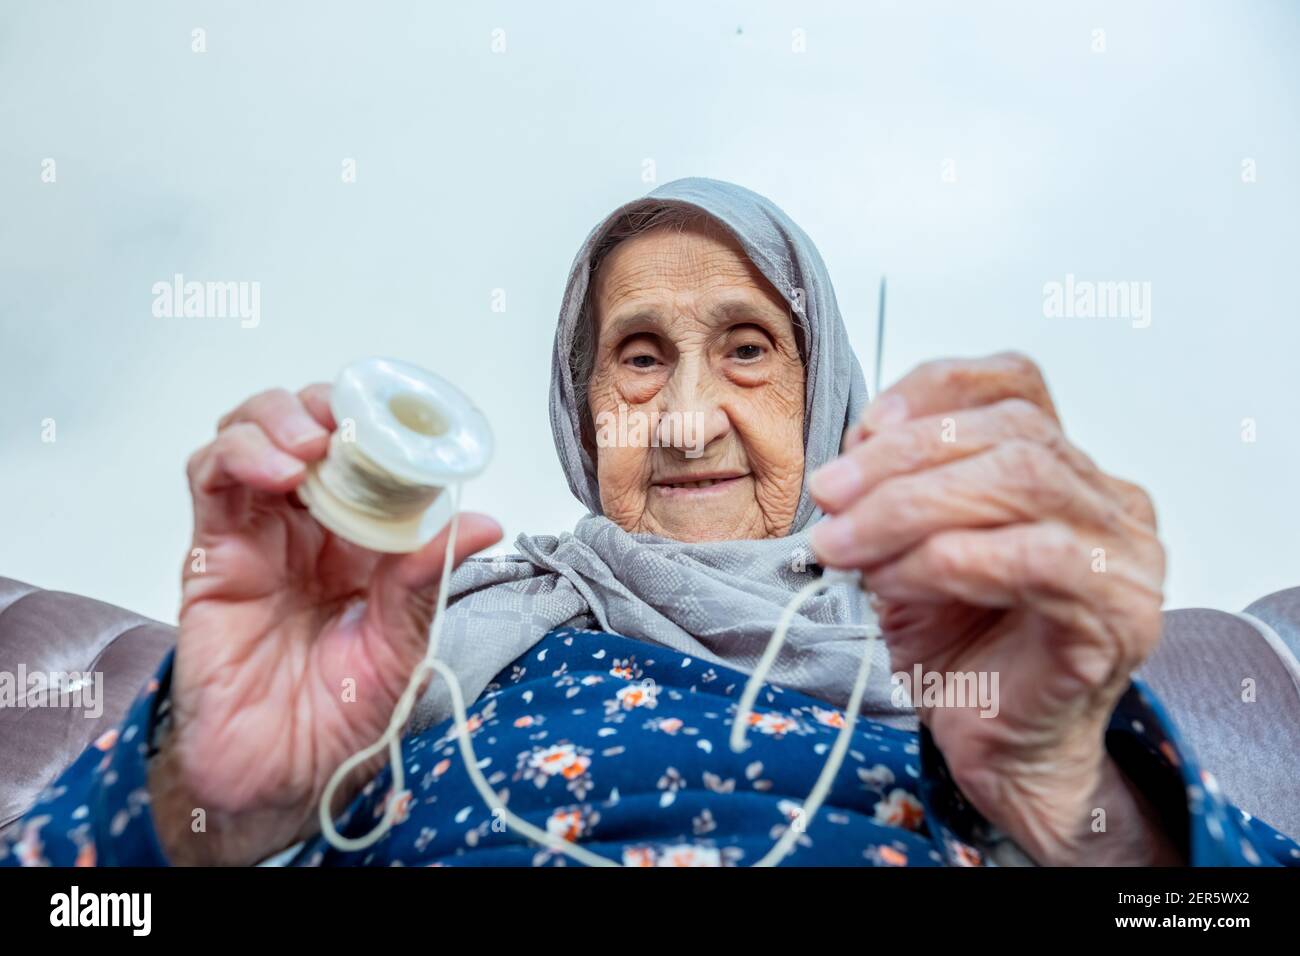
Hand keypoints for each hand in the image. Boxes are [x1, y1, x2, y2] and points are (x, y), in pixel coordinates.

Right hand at [151, 385, 501, 864]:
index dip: (381, 427)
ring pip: (251, 437)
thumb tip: (486, 522)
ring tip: (311, 443)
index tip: (406, 423)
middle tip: (348, 422)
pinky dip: (238, 455)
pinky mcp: (211, 553)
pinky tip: (277, 470)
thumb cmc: (340, 717)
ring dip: (278, 419)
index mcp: (365, 542)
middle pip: (306, 428)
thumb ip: (427, 582)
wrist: (278, 779)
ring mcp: (258, 535)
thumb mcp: (402, 647)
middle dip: (327, 407)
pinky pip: (211, 481)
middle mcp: (310, 527)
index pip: (368, 457)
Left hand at [809, 353, 1176, 864]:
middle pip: (1012, 431)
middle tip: (830, 495)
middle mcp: (1109, 500)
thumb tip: (851, 455)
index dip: (934, 390)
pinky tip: (896, 580)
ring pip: (1024, 480)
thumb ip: (893, 492)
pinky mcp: (1120, 616)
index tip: (862, 428)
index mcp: (1064, 468)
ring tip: (848, 546)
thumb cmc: (960, 648)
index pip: (1015, 384)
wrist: (991, 748)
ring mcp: (1126, 556)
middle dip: (900, 458)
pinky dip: (949, 559)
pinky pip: (1039, 558)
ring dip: (912, 507)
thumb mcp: (907, 549)